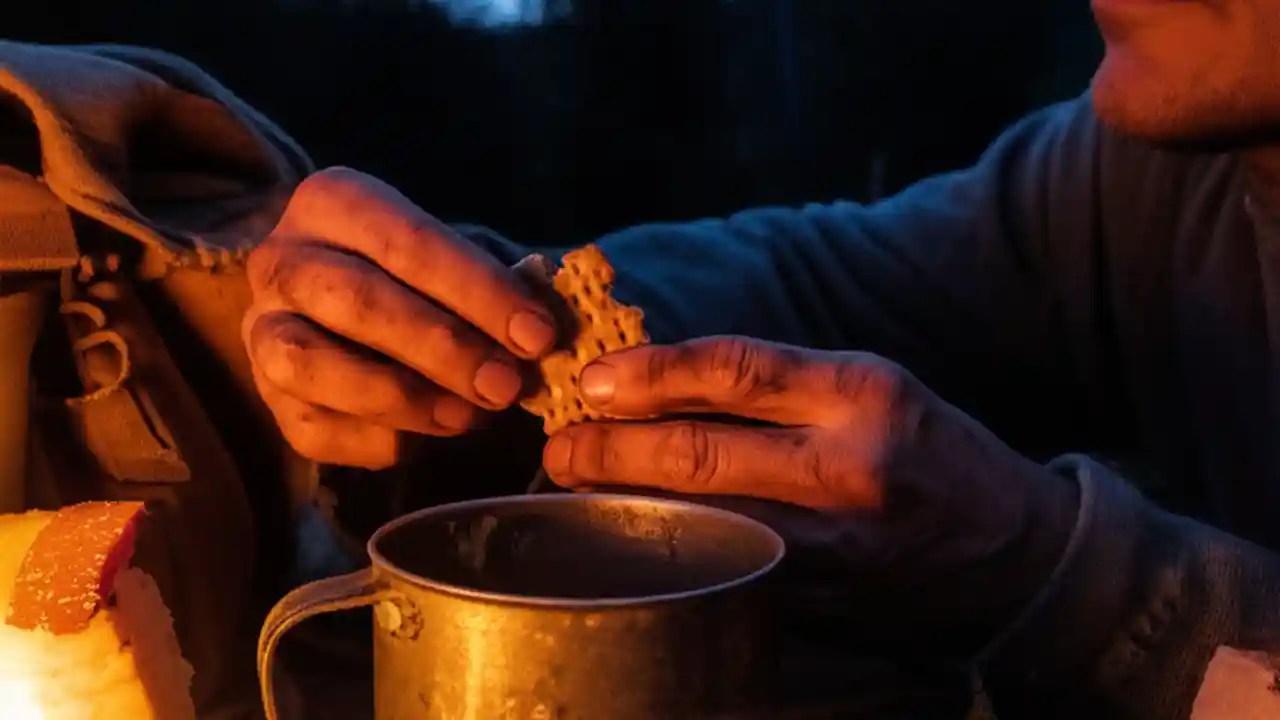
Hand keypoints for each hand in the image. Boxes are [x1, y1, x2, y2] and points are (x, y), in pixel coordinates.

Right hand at [243, 167, 557, 467]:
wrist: (346, 313)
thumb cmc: (422, 280)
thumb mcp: (461, 261)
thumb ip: (504, 283)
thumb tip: (551, 321)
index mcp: (334, 202)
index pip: (408, 242)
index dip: (478, 292)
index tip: (537, 336)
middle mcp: (281, 260)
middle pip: (358, 301)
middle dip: (444, 348)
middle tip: (508, 385)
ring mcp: (261, 330)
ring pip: (311, 363)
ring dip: (401, 396)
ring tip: (468, 416)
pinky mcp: (267, 397)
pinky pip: (310, 426)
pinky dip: (372, 439)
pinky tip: (422, 440)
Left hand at [542, 336, 1079, 652]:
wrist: (1020, 555)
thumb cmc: (932, 454)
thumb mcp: (871, 390)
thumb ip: (780, 384)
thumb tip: (663, 381)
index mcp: (864, 393)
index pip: (735, 369)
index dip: (650, 371)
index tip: (594, 379)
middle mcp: (850, 466)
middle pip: (701, 452)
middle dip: (610, 447)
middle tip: (561, 444)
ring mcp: (836, 545)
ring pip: (701, 521)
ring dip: (622, 506)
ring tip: (574, 490)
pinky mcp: (825, 602)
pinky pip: (727, 571)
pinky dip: (669, 553)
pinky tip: (630, 541)